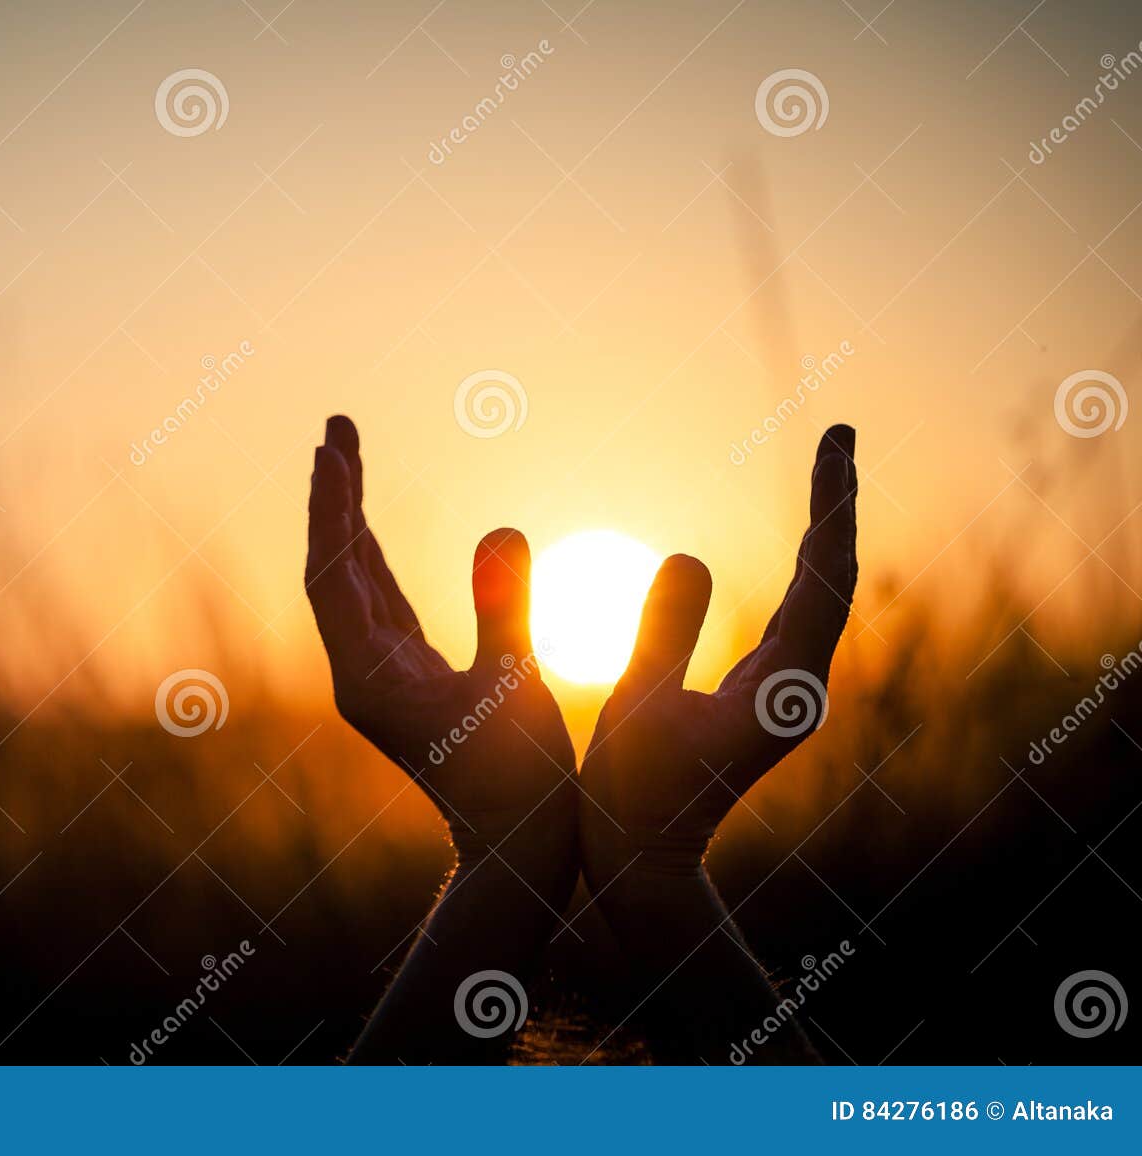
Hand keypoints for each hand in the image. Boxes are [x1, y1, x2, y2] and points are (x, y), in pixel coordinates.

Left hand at [305, 415, 575, 880]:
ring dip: (350, 522)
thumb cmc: (520, 782)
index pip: (334, 575)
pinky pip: (378, 608)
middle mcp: (359, 675)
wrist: (515, 851)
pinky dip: (373, 563)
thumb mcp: (516, 687)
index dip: (333, 508)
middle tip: (336, 425)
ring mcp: (378, 680)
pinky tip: (370, 534)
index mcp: (369, 677)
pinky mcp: (404, 684)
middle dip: (335, 497)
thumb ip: (505, 607)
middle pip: (334, 569)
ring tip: (345, 457)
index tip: (332, 448)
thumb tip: (502, 526)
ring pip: (353, 587)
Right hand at [580, 425, 857, 888]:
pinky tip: (798, 546)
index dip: (833, 507)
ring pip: (822, 597)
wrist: (646, 868)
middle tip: (839, 434)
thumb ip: (665, 631)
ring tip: (826, 469)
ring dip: (824, 532)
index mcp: (783, 689)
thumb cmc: (634, 799)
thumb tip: (690, 552)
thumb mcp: (640, 707)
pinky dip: (800, 568)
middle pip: (836, 578)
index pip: (826, 578)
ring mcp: (786, 692)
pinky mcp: (765, 696)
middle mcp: (800, 687)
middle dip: (839, 504)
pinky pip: (797, 616)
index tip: (834, 443)